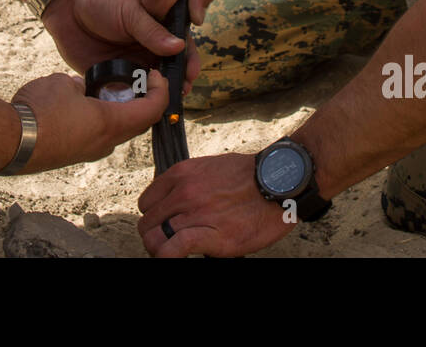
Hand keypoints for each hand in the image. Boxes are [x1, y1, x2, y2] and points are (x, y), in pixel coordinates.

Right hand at [11, 69, 166, 172]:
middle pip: (138, 123)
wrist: (9, 142)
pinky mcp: (74, 156)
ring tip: (107, 91)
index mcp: (110, 123)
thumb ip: (79, 85)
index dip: (161, 91)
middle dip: (142, 101)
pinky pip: (97, 137)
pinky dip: (99, 121)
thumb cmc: (38, 111)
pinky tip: (83, 106)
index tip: (156, 76)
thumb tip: (80, 90)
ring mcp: (89, 152)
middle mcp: (105, 143)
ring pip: (117, 131)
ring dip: (118, 111)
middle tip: (138, 81)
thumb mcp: (63, 83)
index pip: (152, 110)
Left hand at [40, 0, 199, 88]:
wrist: (66, 5)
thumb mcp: (130, 12)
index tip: (191, 75)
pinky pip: (123, 94)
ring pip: (147, 88)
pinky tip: (133, 107)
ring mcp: (129, 65)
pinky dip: (129, 103)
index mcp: (157, 31)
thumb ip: (152, 31)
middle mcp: (147, 51)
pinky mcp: (109, 77)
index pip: (181, 49)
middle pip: (168, 73)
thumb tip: (179, 47)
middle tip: (177, 94)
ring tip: (158, 104)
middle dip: (174, 86)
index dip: (189, 62)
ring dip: (153, 98)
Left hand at [137, 153, 294, 256]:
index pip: (146, 202)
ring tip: (171, 253)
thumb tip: (175, 199)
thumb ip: (188, 181)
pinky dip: (168, 258)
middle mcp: (184, 192)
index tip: (162, 225)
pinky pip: (173, 250)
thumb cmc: (250, 176)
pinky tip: (176, 258)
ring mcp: (196, 213)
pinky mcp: (212, 236)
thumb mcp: (210, 166)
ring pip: (154, 238)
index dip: (153, 217)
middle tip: (166, 243)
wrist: (279, 183)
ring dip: (159, 250)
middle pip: (147, 223)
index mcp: (182, 174)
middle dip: (153, 236)